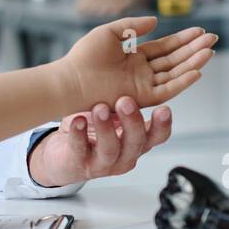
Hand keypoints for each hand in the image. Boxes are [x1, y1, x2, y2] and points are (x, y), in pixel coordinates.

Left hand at [28, 95, 172, 187]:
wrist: (65, 153)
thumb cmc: (93, 130)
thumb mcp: (114, 114)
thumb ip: (126, 99)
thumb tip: (136, 65)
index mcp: (137, 140)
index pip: (157, 136)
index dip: (162, 125)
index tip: (164, 109)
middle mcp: (125, 154)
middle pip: (136, 142)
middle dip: (133, 122)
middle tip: (126, 101)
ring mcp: (103, 162)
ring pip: (110, 148)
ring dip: (106, 128)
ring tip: (99, 108)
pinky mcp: (79, 163)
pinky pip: (80, 149)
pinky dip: (79, 134)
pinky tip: (77, 120)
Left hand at [64, 15, 217, 109]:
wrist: (71, 79)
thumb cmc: (84, 56)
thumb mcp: (110, 32)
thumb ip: (133, 25)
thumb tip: (156, 21)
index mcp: (134, 58)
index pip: (165, 48)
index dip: (182, 39)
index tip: (199, 31)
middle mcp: (142, 73)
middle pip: (174, 59)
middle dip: (194, 49)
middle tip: (213, 38)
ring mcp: (143, 86)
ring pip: (174, 73)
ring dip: (193, 62)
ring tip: (209, 51)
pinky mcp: (141, 98)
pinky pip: (166, 90)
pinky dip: (182, 81)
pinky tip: (196, 71)